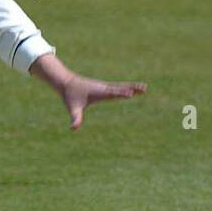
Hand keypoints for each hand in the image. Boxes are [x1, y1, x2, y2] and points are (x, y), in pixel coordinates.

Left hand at [30, 53, 145, 129]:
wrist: (66, 82)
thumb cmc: (70, 96)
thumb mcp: (73, 108)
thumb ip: (75, 118)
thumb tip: (74, 128)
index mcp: (99, 93)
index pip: (113, 94)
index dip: (122, 94)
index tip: (131, 93)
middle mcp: (104, 88)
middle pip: (121, 88)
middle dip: (132, 89)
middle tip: (145, 88)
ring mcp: (105, 87)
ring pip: (121, 86)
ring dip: (132, 87)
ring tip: (145, 88)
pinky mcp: (104, 87)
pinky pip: (118, 87)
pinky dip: (127, 87)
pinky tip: (132, 89)